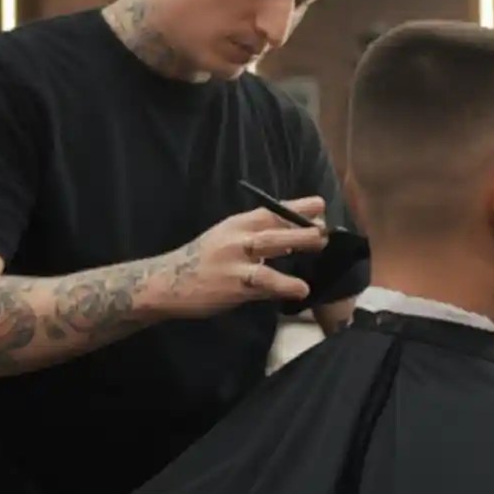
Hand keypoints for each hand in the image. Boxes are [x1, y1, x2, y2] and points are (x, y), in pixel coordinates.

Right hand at [151, 196, 329, 318]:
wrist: (167, 283)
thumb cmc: (201, 263)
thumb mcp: (226, 242)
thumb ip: (256, 241)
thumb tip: (292, 245)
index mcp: (236, 223)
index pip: (270, 210)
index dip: (296, 207)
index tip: (319, 205)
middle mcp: (237, 235)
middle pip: (274, 223)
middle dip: (302, 223)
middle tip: (326, 227)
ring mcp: (235, 258)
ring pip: (271, 244)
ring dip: (297, 241)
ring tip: (321, 244)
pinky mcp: (233, 282)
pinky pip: (264, 281)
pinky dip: (284, 284)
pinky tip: (301, 289)